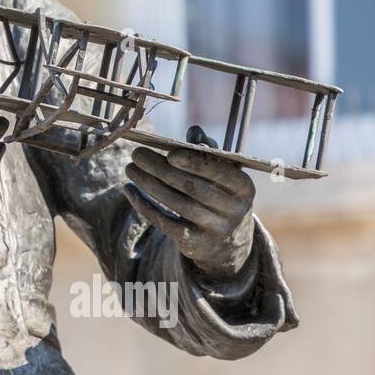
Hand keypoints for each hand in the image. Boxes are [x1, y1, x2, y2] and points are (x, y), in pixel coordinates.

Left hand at [122, 125, 256, 280]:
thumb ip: (209, 152)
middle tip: (137, 154)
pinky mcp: (195, 243)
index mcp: (244, 187)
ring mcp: (215, 229)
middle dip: (161, 168)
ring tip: (130, 168)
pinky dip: (144, 205)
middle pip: (192, 187)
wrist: (228, 241)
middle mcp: (233, 210)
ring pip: (176, 204)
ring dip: (149, 184)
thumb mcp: (224, 174)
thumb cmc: (221, 194)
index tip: (170, 153)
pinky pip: (165, 222)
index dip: (195, 163)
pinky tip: (130, 190)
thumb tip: (194, 130)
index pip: (220, 172)